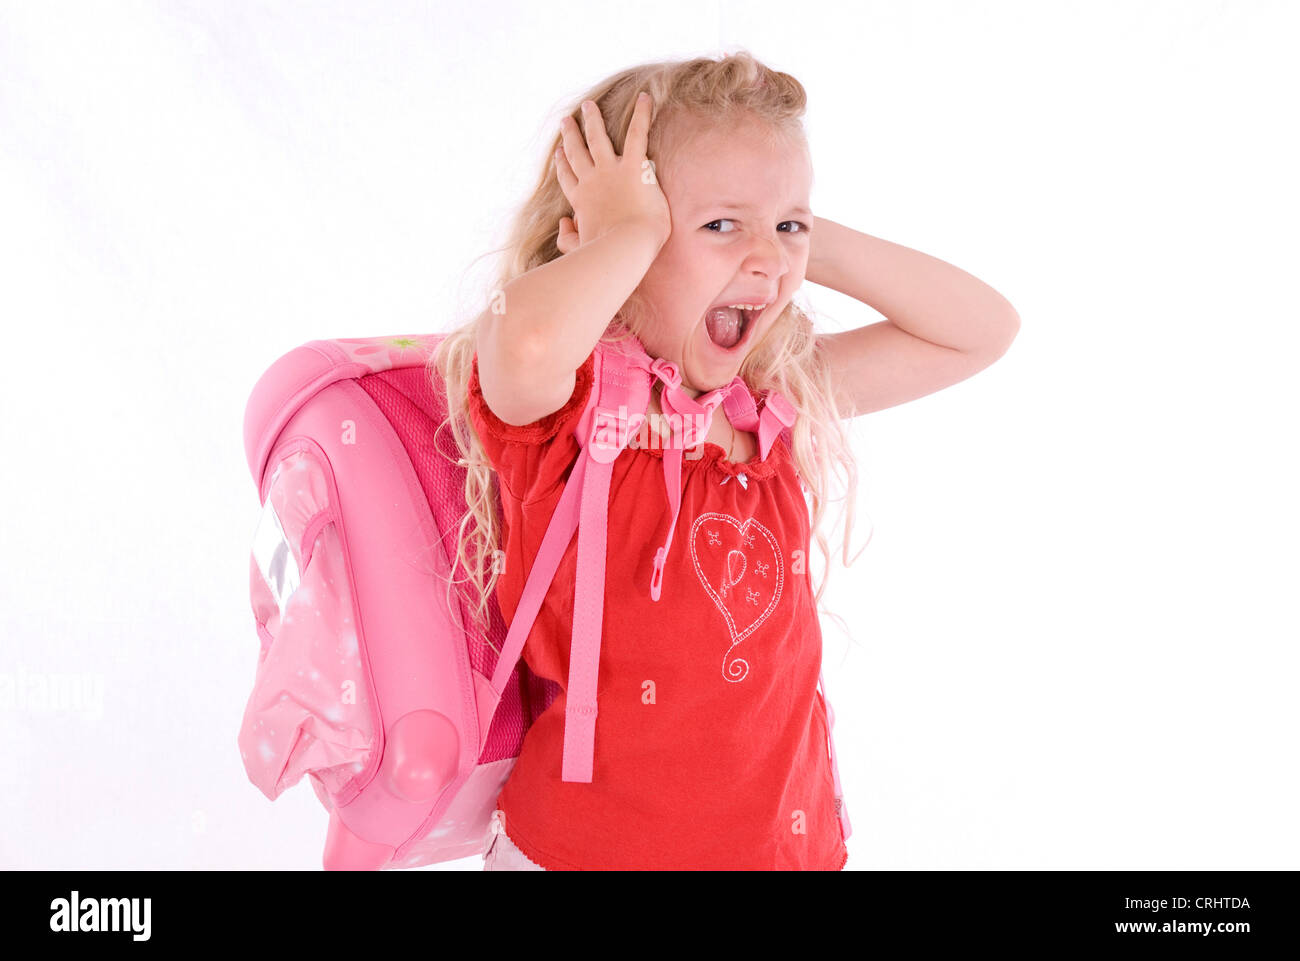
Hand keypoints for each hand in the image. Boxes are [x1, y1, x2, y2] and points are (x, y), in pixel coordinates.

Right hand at [554, 93, 670, 255]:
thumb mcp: (578, 249)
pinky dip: (642, 114)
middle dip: (571, 135)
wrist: (625, 248)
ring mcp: (610, 170)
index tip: (559, 153)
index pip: (567, 178)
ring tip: (589, 106)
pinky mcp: (633, 166)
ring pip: (597, 137)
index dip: (562, 164)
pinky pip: (637, 133)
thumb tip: (564, 223)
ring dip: (592, 119)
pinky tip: (645, 98)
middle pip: (576, 152)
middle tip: (567, 121)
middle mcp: (591, 181)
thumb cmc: (605, 254)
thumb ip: (567, 238)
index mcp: (580, 201)